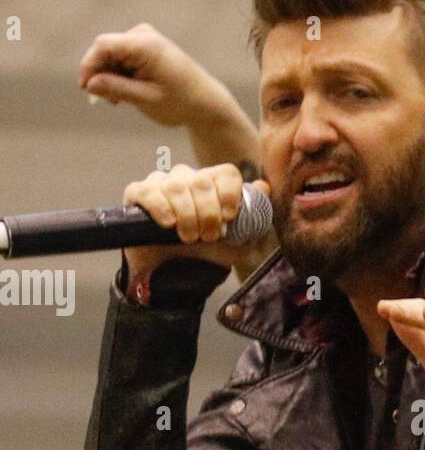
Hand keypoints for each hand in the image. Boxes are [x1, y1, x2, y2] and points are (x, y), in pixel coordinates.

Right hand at [78, 22, 230, 127]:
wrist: (205, 102)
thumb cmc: (180, 102)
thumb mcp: (146, 99)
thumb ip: (117, 89)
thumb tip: (89, 83)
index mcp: (146, 45)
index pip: (103, 45)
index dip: (88, 66)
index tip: (84, 89)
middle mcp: (143, 35)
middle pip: (105, 50)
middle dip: (100, 75)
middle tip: (107, 102)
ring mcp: (144, 39)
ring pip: (111, 56)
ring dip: (110, 77)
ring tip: (120, 102)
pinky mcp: (144, 47)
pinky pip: (121, 58)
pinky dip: (119, 75)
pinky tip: (126, 94)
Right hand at [121, 162, 270, 278]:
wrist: (172, 277)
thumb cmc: (204, 255)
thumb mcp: (236, 242)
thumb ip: (253, 217)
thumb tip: (264, 187)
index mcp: (211, 184)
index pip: (226, 172)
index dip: (230, 194)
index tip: (229, 219)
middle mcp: (186, 178)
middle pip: (202, 181)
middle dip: (209, 213)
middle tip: (208, 237)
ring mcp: (160, 184)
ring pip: (177, 186)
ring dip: (188, 215)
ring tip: (188, 237)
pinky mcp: (136, 194)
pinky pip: (149, 191)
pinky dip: (161, 207)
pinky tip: (169, 224)